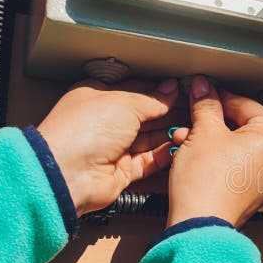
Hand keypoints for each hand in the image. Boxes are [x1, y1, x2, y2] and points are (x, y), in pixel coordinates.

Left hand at [38, 79, 186, 215]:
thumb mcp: (125, 102)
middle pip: (145, 115)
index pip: (135, 89)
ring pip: (150, 137)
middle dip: (169, 111)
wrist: (68, 173)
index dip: (159, 90)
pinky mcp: (122, 170)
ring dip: (171, 131)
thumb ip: (153, 99)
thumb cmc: (83, 130)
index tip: (183, 89)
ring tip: (194, 125)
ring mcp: (114, 147)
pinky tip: (182, 144)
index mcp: (98, 97)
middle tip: (194, 107)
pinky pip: (150, 160)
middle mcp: (105, 122)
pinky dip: (166, 153)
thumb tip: (171, 90)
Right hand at [167, 76, 262, 227]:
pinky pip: (243, 164)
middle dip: (214, 122)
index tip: (204, 94)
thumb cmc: (207, 184)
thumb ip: (207, 105)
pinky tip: (199, 155)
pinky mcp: (260, 192)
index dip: (219, 97)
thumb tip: (205, 89)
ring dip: (214, 139)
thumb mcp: (203, 132)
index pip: (247, 105)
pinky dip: (222, 157)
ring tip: (189, 138)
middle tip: (194, 117)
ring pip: (241, 145)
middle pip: (245, 126)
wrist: (199, 225)